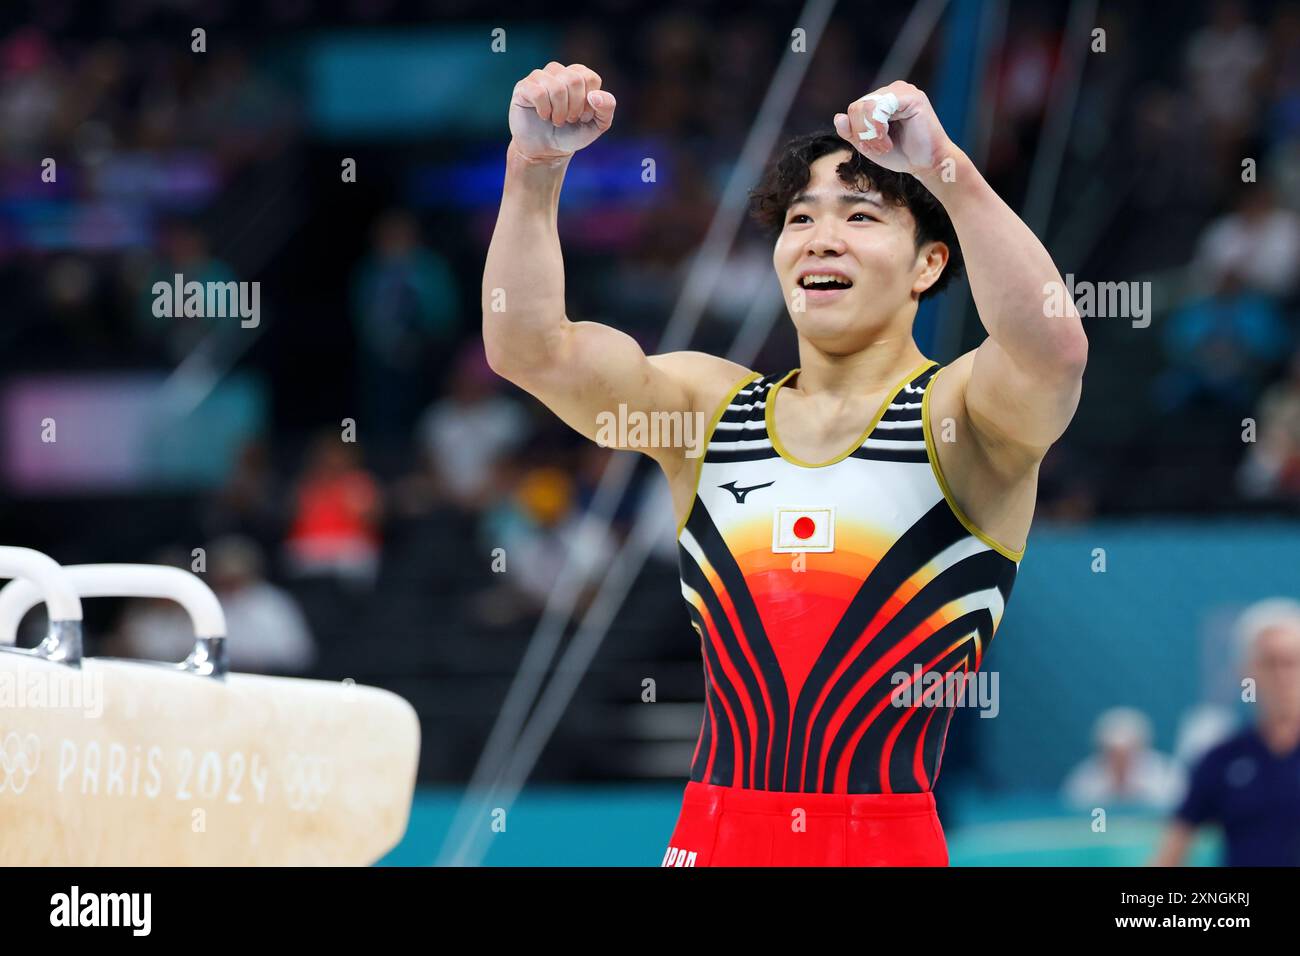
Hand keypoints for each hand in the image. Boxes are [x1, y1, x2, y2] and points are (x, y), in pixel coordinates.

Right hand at [509, 62, 615, 162]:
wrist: (546, 151)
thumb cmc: (572, 134)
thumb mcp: (598, 124)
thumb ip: (607, 107)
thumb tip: (595, 95)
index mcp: (578, 75)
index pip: (590, 78)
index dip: (589, 102)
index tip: (583, 116)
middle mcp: (559, 71)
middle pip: (574, 80)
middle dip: (575, 107)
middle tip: (569, 119)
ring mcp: (540, 77)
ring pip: (557, 87)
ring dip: (560, 112)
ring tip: (556, 120)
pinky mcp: (523, 87)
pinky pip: (538, 93)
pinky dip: (545, 110)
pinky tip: (543, 116)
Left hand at [833, 81, 950, 176]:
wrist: (928, 164)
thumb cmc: (902, 154)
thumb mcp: (869, 144)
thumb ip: (852, 132)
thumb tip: (838, 117)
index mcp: (881, 100)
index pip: (854, 109)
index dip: (856, 132)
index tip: (871, 148)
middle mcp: (891, 91)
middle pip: (857, 107)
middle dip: (862, 133)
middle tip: (879, 148)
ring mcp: (901, 91)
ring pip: (865, 106)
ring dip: (870, 133)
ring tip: (884, 145)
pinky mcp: (911, 96)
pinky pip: (880, 107)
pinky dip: (878, 129)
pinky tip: (888, 141)